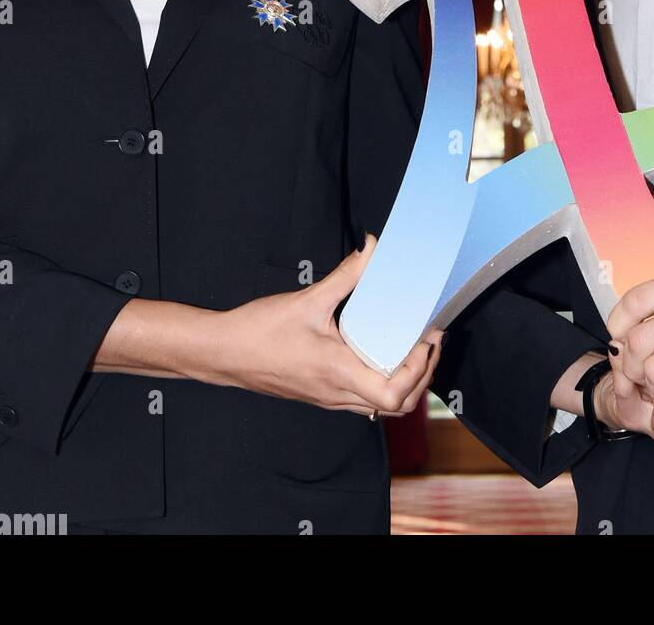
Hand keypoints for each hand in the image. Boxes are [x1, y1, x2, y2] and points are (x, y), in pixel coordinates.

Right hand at [210, 235, 442, 417]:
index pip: (394, 393)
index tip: (426, 338)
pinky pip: (364, 399)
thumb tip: (372, 248)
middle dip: (423, 375)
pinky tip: (383, 354)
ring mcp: (329, 397)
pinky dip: (384, 382)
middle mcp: (337, 392)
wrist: (222, 354)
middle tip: (431, 341)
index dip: (418, 369)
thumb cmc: (258, 332)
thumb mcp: (308, 299)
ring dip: (406, 381)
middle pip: (398, 405)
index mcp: (338, 372)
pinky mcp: (322, 394)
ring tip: (415, 346)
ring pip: (381, 405)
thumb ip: (346, 274)